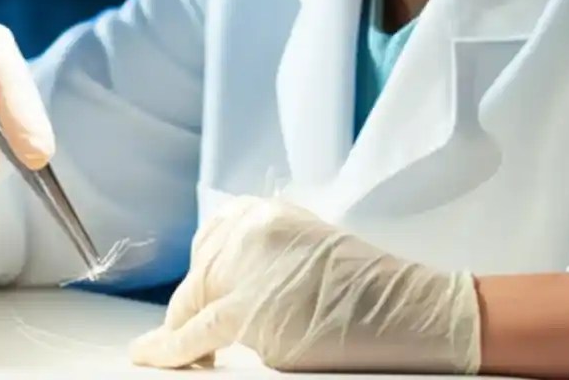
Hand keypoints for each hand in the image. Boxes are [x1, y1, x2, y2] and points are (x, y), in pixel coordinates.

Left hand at [129, 196, 481, 373]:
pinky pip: (195, 333)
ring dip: (181, 331)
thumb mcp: (311, 248)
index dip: (200, 276)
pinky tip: (151, 356)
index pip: (209, 242)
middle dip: (188, 308)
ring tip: (173, 352)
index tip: (191, 296)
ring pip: (191, 304)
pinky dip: (168, 349)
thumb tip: (225, 287)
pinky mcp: (249, 310)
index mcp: (264, 211)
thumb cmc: (375, 292)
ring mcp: (247, 268)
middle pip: (197, 275)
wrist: (417, 313)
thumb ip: (266, 256)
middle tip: (180, 334)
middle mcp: (250, 231)